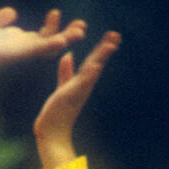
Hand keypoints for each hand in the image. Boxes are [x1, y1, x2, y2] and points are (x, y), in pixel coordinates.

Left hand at [0, 8, 86, 92]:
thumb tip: (12, 13)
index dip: (52, 27)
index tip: (57, 13)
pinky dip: (49, 46)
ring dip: (64, 39)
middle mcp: (21, 49)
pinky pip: (35, 50)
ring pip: (47, 46)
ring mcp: (19, 52)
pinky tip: (60, 42)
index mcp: (16, 44)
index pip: (41, 36)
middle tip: (82, 26)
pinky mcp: (14, 54)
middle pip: (50, 42)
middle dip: (67, 34)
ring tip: (78, 33)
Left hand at [33, 30, 120, 168]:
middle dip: (105, 49)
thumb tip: (68, 55)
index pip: (93, 61)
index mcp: (81, 82)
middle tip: (116, 35)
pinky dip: (89, 74)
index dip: (101, 48)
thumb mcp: (62, 88)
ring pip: (92, 71)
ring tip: (110, 44)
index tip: (111, 35)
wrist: (52, 133)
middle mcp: (83, 86)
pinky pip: (81, 82)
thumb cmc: (56, 113)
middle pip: (96, 63)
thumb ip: (66, 72)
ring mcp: (78, 91)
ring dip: (101, 57)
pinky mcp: (70, 96)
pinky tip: (95, 65)